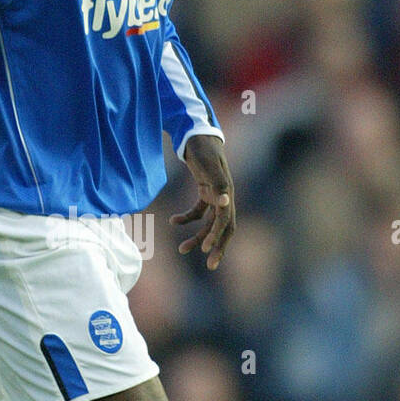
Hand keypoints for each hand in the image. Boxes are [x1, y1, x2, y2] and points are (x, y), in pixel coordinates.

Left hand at [170, 134, 234, 270]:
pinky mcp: (205, 191)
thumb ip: (218, 183)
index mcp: (227, 194)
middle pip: (223, 229)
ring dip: (198, 237)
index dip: (218, 238)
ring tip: (182, 250)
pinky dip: (186, 218)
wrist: (198, 134)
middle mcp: (224, 197)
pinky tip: (172, 222)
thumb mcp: (209, 165)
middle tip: (211, 267)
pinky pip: (198, 211)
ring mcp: (215, 195)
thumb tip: (225, 204)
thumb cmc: (204, 149)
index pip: (227, 223)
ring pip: (209, 223)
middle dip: (217, 247)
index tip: (205, 251)